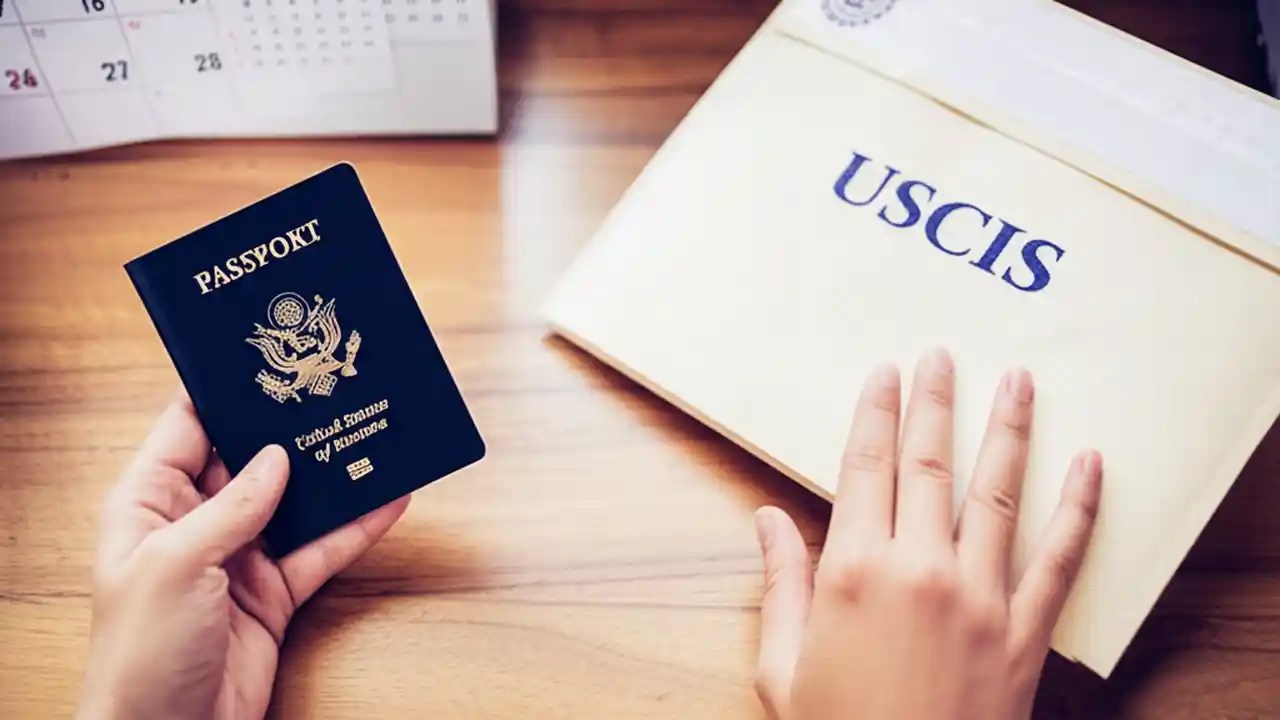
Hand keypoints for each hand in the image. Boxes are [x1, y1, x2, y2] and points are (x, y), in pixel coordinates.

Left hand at [78, 393, 409, 719]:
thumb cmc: (140, 657)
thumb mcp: (177, 564)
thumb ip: (232, 507)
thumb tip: (275, 458)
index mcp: (150, 503)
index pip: (186, 427)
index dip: (223, 392)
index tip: (266, 360)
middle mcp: (195, 523)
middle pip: (250, 459)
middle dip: (290, 428)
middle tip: (331, 389)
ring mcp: (239, 557)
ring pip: (295, 502)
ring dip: (331, 475)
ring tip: (371, 435)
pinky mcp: (275, 592)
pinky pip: (322, 548)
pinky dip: (356, 526)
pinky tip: (387, 500)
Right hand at [753, 349, 1101, 719]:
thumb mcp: (782, 668)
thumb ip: (779, 585)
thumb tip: (765, 519)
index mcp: (852, 572)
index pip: (863, 468)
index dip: (874, 414)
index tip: (884, 374)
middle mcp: (919, 569)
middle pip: (927, 464)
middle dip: (933, 403)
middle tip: (940, 355)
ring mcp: (979, 597)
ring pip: (996, 493)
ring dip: (1007, 431)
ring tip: (1017, 381)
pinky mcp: (1025, 632)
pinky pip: (1059, 558)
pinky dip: (1079, 508)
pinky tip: (1089, 466)